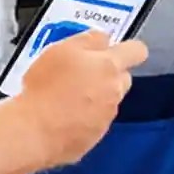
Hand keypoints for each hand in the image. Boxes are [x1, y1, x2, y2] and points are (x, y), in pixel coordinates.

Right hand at [15, 29, 147, 165]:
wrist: (36, 130)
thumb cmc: (45, 89)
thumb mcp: (61, 48)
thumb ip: (88, 39)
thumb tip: (101, 38)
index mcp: (109, 66)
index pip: (136, 50)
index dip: (128, 47)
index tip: (114, 47)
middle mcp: (114, 91)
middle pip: (123, 76)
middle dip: (108, 72)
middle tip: (82, 69)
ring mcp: (107, 115)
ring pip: (108, 98)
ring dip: (94, 94)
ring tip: (65, 93)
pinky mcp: (96, 135)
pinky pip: (95, 119)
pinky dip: (84, 115)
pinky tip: (62, 112)